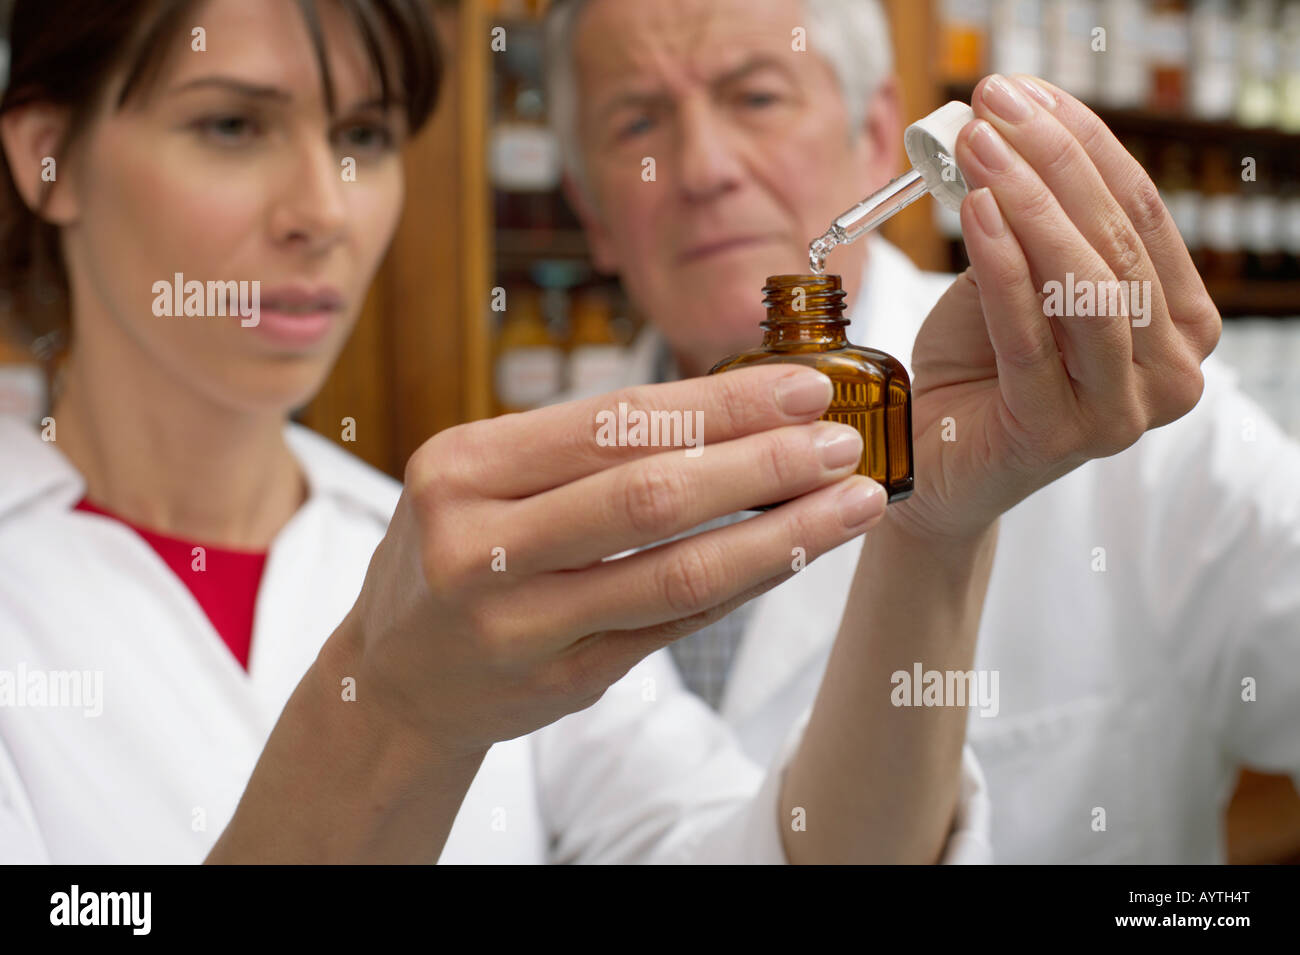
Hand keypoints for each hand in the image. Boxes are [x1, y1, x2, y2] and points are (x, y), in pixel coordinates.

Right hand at [343, 365, 886, 756]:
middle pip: (649, 494)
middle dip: (762, 462)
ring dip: (778, 535)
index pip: (612, 422)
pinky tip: (795, 554)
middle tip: (842, 441)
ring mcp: (519, 625)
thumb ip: (579, 449)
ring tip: (851, 502)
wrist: (395, 680)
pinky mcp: (561, 681)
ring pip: (674, 573)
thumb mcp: (478, 479)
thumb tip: (726, 410)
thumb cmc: (452, 553)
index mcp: (461, 468)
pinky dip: (743, 585)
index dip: (718, 403)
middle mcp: (479, 546)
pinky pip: (674, 627)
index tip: (801, 386)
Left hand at [890, 73, 1220, 542]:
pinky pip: (1032, 333)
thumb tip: (1008, 139)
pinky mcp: (1060, 434)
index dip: (1086, 145)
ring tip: (979, 148)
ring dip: (1031, 203)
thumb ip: (1029, 230)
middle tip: (994, 107)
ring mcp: (1122, 411)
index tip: (1026, 93)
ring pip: (1089, 286)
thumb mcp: (1012, 284)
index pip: (1143, 213)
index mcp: (1178, 325)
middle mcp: (1171, 372)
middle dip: (1055, 162)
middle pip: (1119, 242)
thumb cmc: (977, 369)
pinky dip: (1003, 265)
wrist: (931, 461)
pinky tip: (977, 210)